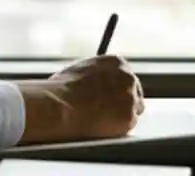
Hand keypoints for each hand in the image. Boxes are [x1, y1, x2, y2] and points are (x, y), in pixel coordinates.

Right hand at [16, 55, 145, 144]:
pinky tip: (102, 129)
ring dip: (122, 117)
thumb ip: (97, 75)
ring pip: (134, 111)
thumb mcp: (81, 70)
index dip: (117, 90)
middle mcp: (128, 77)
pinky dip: (117, 130)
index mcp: (116, 62)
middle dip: (123, 103)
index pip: (125, 77)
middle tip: (108, 114)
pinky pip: (127, 127)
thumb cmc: (61, 90)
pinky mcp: (129, 118)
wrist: (59, 106)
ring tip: (101, 122)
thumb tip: (95, 84)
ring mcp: (131, 97)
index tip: (109, 98)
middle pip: (134, 93)